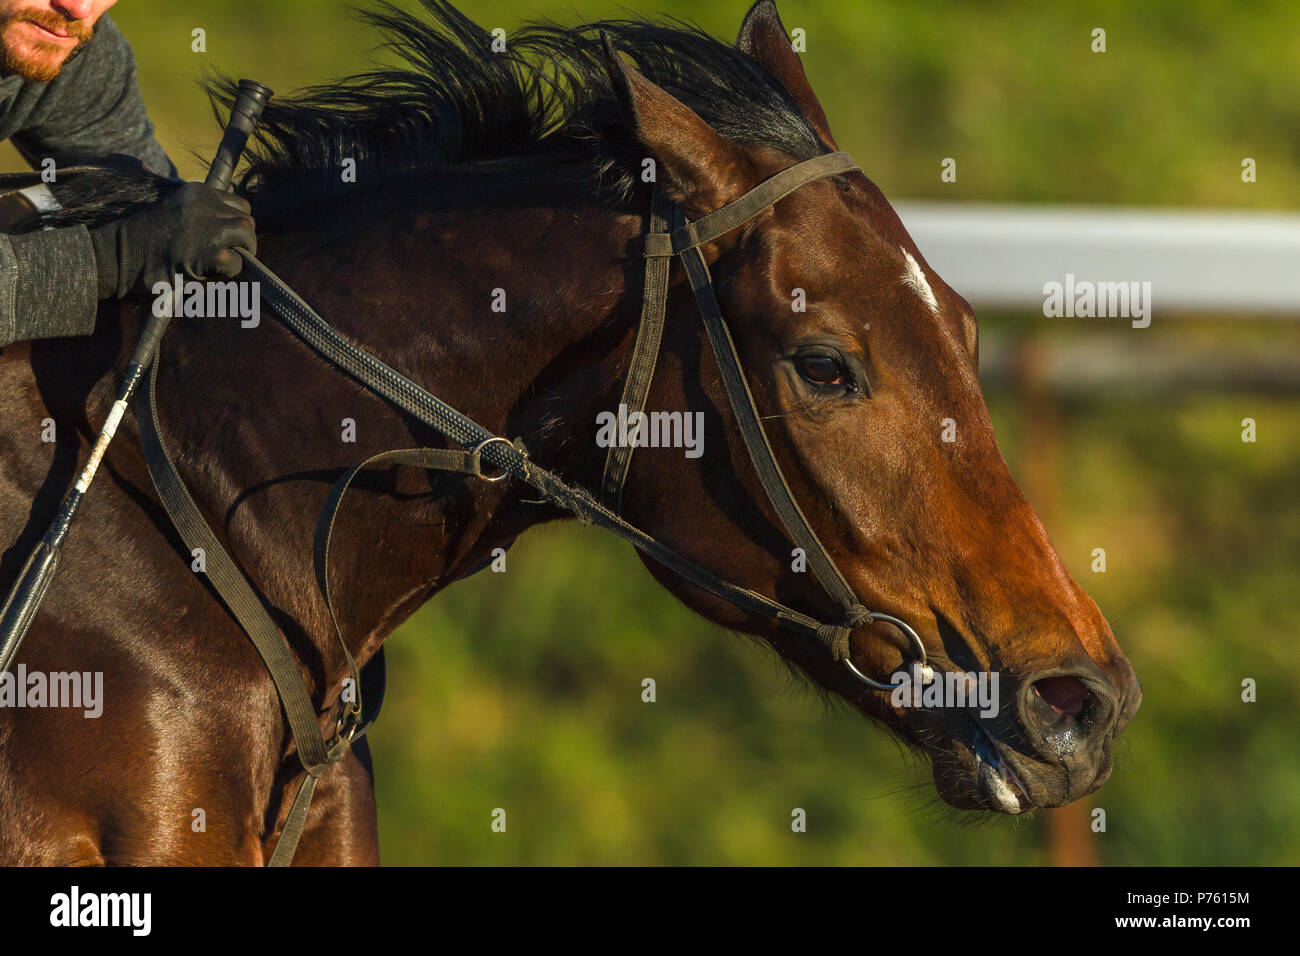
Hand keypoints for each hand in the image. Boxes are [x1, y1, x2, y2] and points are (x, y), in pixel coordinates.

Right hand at [89, 182, 257, 298]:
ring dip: (241, 254)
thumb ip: (201, 214)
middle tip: (230, 255)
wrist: (116, 255)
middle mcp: (205, 204)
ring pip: (247, 238)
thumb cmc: (141, 239)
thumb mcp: (173, 212)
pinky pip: (237, 263)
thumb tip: (232, 228)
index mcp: (197, 192)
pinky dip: (229, 273)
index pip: (238, 205)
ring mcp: (209, 227)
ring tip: (223, 265)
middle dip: (243, 240)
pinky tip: (210, 275)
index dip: (236, 225)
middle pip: (247, 221)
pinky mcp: (211, 253)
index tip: (228, 239)